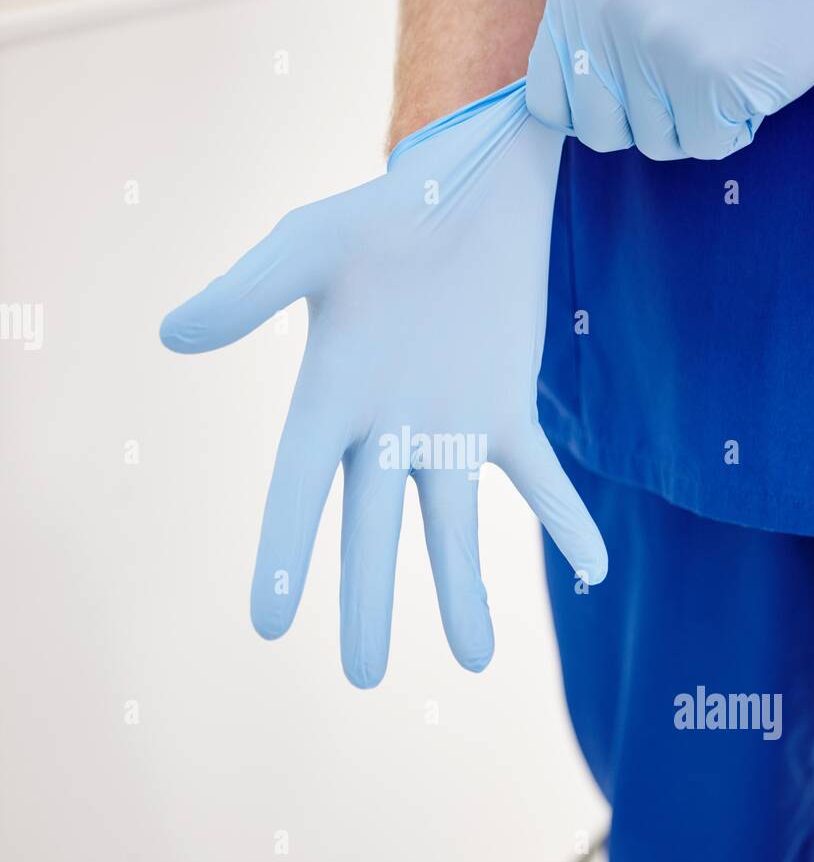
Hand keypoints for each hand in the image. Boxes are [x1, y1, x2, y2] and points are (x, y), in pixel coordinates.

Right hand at [161, 82, 606, 687]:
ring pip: (454, 524)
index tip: (269, 624)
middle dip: (369, 600)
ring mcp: (450, 425)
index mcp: (327, 397)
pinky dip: (566, 520)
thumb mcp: (308, 244)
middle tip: (363, 674)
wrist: (465, 187)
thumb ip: (249, 290)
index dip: (283, 556)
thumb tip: (173, 336)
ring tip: (477, 659)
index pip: (297, 492)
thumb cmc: (379, 213)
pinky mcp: (508, 410)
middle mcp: (384, 428)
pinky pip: (539, 478)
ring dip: (465, 589)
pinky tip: (593, 569)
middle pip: (372, 530)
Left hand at [527, 0, 813, 159]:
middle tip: (684, 73)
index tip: (628, 92)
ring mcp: (656, 43)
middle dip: (644, 120)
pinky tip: (742, 77)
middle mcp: (607, 11)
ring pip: (653, 143)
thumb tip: (554, 109)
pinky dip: (729, 127)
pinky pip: (702, 146)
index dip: (593, 110)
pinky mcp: (706, 76)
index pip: (547, 98)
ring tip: (718, 62)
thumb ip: (586, 37)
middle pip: (599, 131)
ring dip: (691, 121)